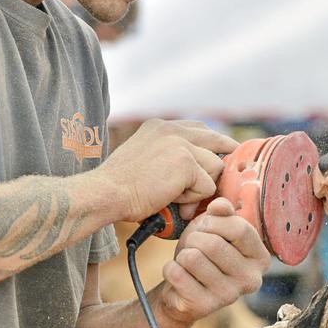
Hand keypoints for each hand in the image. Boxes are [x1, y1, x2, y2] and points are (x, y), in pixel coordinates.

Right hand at [96, 119, 236, 222]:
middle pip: (216, 141)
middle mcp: (172, 129)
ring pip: (215, 167)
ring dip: (199, 188)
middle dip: (221, 163)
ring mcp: (180, 143)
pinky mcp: (186, 162)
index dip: (212, 146)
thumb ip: (167, 157)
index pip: (200, 129)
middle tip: (217, 182)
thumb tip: (196, 171)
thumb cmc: (119, 187)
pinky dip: (192, 200)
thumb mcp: (144, 159)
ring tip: (174, 197)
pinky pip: (207, 187)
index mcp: (160, 126)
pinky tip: (170, 200)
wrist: (106, 193)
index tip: (219, 158)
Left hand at [156, 198, 271, 324]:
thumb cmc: (204, 254)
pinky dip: (170, 269)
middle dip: (194, 238)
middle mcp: (251, 280)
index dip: (215, 222)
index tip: (206, 226)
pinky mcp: (204, 306)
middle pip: (214, 244)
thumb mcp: (215, 228)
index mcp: (260, 258)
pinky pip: (176, 273)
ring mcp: (229, 296)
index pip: (239, 228)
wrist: (183, 290)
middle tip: (192, 245)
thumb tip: (220, 206)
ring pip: (193, 258)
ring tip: (187, 261)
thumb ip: (222, 212)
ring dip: (182, 254)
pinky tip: (178, 274)